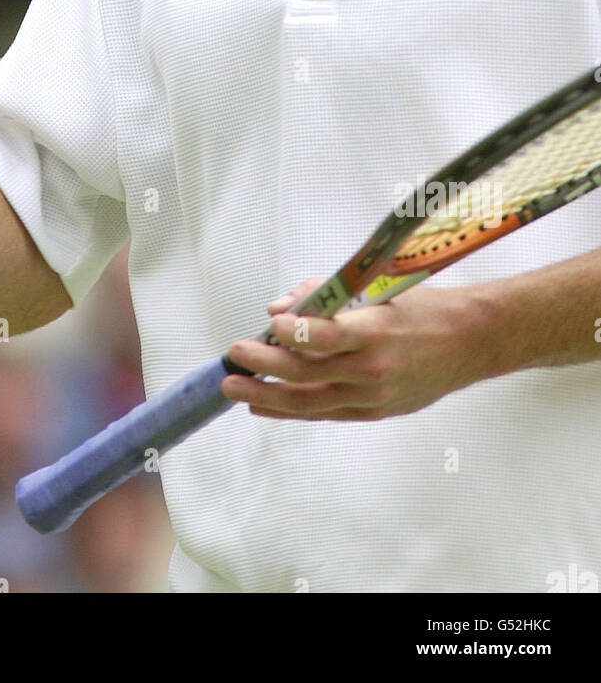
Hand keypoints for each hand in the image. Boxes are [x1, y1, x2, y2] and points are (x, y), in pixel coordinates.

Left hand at [222, 278, 492, 420]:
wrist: (469, 343)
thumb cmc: (420, 307)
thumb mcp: (377, 288)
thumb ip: (324, 295)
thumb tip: (277, 310)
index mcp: (376, 330)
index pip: (327, 336)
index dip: (294, 333)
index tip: (269, 325)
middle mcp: (373, 368)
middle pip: (308, 373)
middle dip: (264, 366)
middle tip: (233, 356)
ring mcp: (373, 395)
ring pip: (310, 401)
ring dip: (268, 396)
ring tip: (235, 388)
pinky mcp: (374, 411)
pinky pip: (325, 413)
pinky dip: (292, 410)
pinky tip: (265, 405)